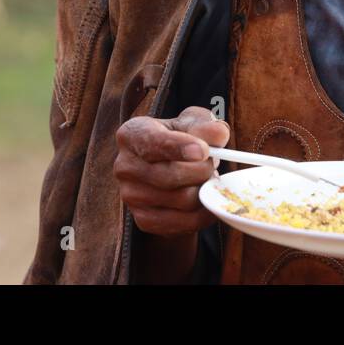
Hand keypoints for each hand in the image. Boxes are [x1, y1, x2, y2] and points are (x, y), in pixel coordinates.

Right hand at [114, 106, 229, 236]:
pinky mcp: (144, 220)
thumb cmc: (181, 137)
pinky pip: (185, 222)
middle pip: (171, 175)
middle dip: (202, 170)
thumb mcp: (192, 122)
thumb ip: (205, 125)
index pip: (153, 143)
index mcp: (131, 135)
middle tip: (213, 163)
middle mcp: (124, 166)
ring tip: (206, 178)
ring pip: (183, 200)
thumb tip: (219, 134)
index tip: (203, 150)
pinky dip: (204, 212)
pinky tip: (205, 197)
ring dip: (204, 190)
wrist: (169, 166)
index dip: (179, 147)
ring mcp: (131, 196)